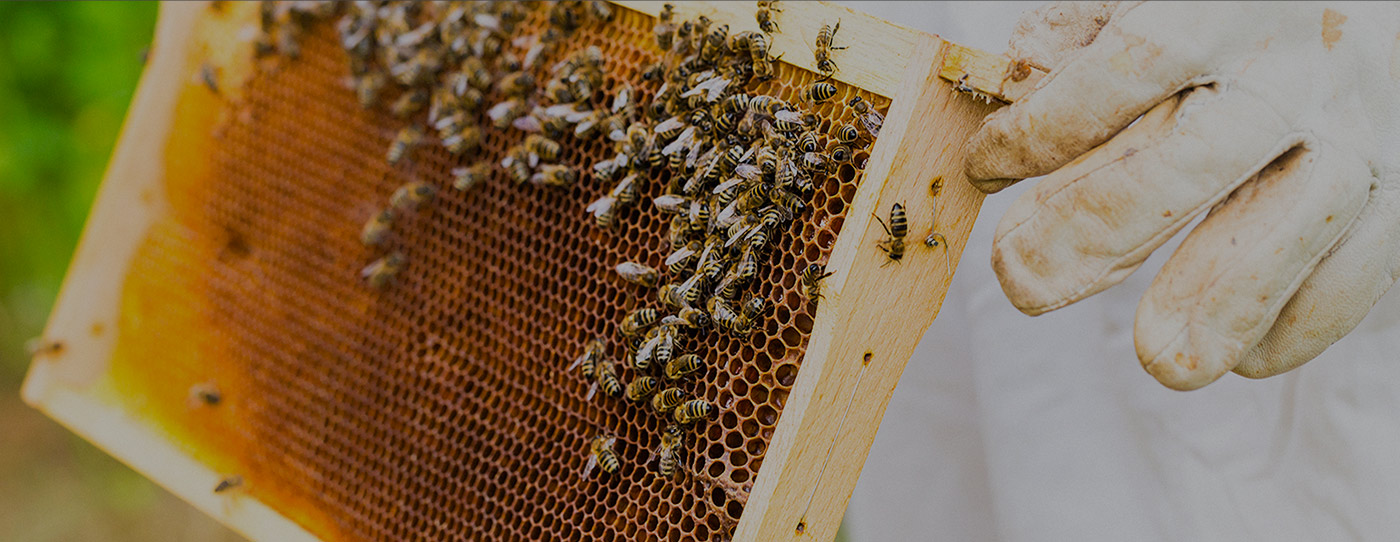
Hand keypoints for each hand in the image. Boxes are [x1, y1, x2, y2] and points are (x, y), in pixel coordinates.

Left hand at [965, 2, 1399, 389]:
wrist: (1370, 0)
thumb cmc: (1235, 6)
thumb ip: (1083, 32)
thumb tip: (1013, 82)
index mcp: (1218, 8)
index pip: (1123, 71)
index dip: (1043, 129)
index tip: (987, 166)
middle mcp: (1293, 68)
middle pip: (1186, 161)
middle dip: (1092, 233)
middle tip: (1022, 286)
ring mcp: (1358, 128)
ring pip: (1289, 222)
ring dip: (1220, 303)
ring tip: (1160, 362)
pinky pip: (1361, 264)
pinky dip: (1304, 321)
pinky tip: (1245, 356)